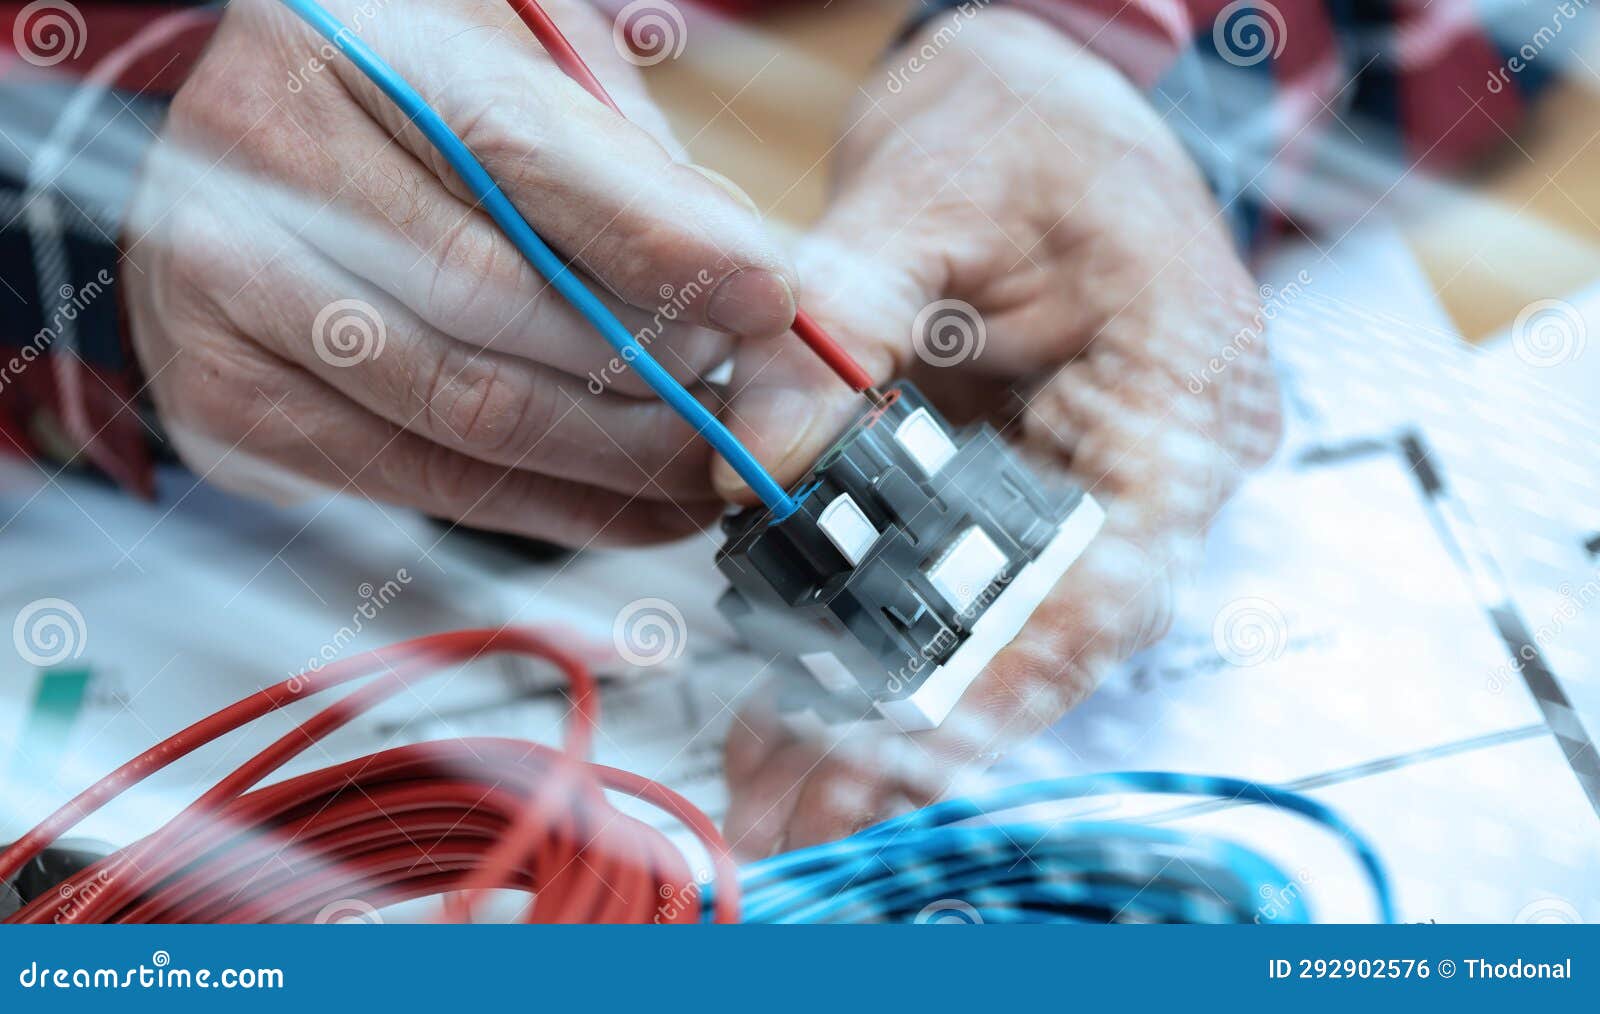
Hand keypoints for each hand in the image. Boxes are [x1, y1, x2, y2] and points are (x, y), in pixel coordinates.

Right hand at [124, 0, 797, 544]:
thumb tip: (743, 286)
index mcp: (353, 42)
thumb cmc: (407, 107)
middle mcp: (263, 160)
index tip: (766, 301)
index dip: (660, 241)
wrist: (237, 155)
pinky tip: (636, 504)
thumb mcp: (523, 76)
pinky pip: (428, 485)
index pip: (523, 154)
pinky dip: (558, 509)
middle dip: (655, 371)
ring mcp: (227, 292)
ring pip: (470, 416)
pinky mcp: (231, 402)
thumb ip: (625, 166)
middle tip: (743, 400)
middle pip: (499, 305)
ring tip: (709, 462)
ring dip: (620, 459)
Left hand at [715, 9, 1281, 854]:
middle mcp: (1149, 456)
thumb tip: (753, 462)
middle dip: (922, 729)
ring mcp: (1085, 484)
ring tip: (779, 792)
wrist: (1028, 105)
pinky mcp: (1017, 492)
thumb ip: (843, 318)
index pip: (1113, 562)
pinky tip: (791, 710)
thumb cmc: (1014, 127)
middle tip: (808, 814)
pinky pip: (950, 590)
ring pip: (991, 630)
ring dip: (883, 712)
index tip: (912, 749)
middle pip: (1046, 628)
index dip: (1013, 672)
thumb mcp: (924, 191)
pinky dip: (869, 647)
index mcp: (1181, 373)